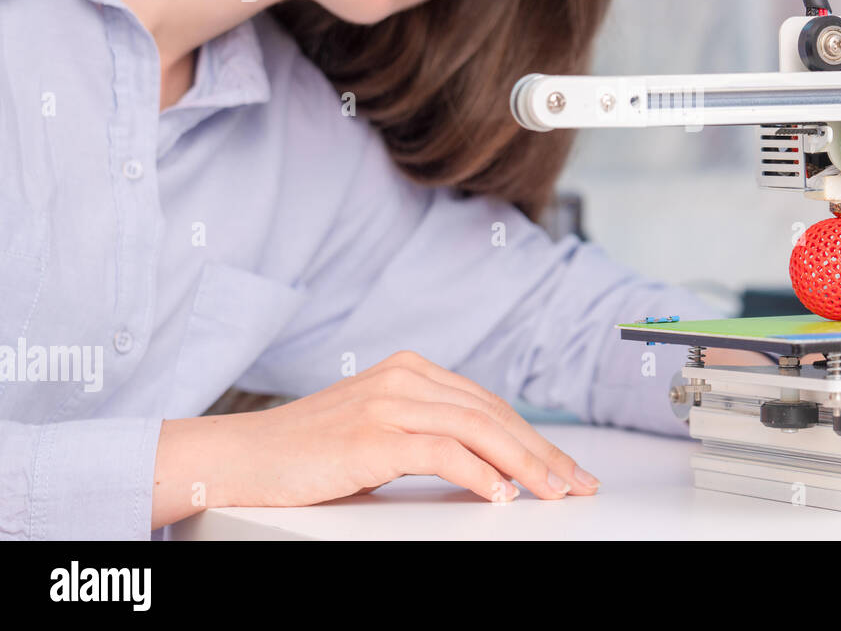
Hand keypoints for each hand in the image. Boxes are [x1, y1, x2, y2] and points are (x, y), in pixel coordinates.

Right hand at [151, 350, 598, 528]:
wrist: (240, 457)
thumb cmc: (307, 453)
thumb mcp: (377, 432)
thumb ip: (427, 434)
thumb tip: (491, 465)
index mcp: (410, 370)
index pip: (489, 405)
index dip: (533, 437)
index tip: (564, 468)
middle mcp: (404, 377)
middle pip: (492, 415)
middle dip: (542, 453)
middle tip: (575, 484)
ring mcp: (388, 401)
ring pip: (477, 429)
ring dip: (524, 465)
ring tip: (552, 493)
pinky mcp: (372, 433)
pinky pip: (442, 452)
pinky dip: (480, 474)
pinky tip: (502, 495)